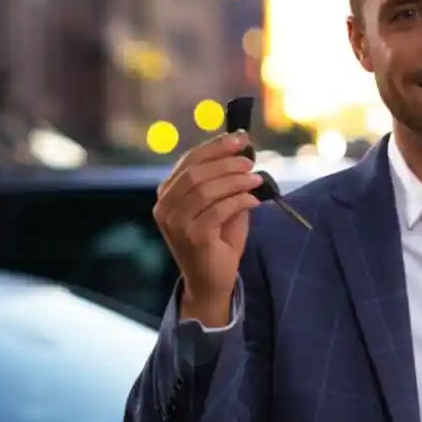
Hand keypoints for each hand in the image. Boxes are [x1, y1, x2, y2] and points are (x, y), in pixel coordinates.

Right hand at [153, 132, 262, 325]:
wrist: (210, 282)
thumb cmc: (216, 241)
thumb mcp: (218, 204)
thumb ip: (224, 180)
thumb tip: (243, 149)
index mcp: (167, 195)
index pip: (189, 161)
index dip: (216, 146)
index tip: (240, 139)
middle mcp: (165, 208)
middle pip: (196, 172)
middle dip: (227, 162)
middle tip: (250, 162)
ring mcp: (176, 224)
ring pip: (206, 189)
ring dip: (236, 180)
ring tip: (256, 179)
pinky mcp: (192, 237)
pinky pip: (218, 209)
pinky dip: (239, 200)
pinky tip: (254, 200)